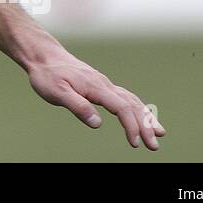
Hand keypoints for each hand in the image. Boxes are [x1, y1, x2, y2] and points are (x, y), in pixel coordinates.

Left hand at [26, 46, 166, 149]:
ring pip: (131, 100)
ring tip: (159, 132)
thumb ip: (77, 106)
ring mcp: (104, 84)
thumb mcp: (56, 92)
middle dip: (145, 126)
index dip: (131, 126)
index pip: (121, 107)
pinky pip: (125, 97)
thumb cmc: (47, 74)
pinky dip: (137, 108)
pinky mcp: (100, 86)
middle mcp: (104, 84)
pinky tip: (141, 115)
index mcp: (96, 87)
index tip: (135, 143)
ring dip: (145, 117)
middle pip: (132, 105)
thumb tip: (97, 123)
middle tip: (154, 146)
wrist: (43, 55)